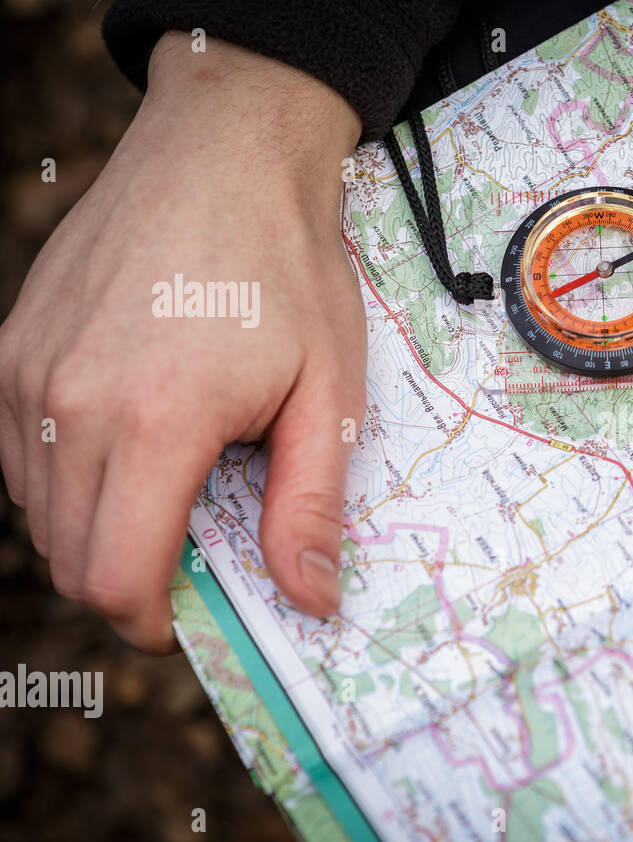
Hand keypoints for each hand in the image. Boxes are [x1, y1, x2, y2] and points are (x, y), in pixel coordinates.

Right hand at [0, 32, 365, 651]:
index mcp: (154, 422)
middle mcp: (69, 401)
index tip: (191, 617)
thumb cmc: (288, 270)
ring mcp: (27, 371)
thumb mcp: (326, 392)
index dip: (151, 621)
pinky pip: (18, 454)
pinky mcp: (11, 347)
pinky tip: (128, 450)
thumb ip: (309, 506)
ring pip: (36, 512)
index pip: (115, 576)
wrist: (226, 154)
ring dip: (96, 533)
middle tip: (195, 559)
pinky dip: (64, 481)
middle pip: (68, 558)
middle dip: (128, 585)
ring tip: (170, 495)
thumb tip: (310, 600)